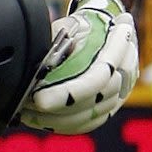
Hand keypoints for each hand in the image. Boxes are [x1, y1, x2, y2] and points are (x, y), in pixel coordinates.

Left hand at [20, 0, 138, 133]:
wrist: (103, 27)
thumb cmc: (81, 25)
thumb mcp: (68, 25)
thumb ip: (56, 44)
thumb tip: (33, 66)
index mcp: (118, 48)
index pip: (97, 78)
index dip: (68, 92)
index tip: (39, 99)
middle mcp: (126, 73)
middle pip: (94, 101)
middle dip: (56, 108)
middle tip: (26, 106)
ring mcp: (121, 92)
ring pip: (90, 117)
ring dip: (56, 119)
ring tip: (27, 114)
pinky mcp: (111, 107)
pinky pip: (88, 123)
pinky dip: (63, 125)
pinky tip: (40, 121)